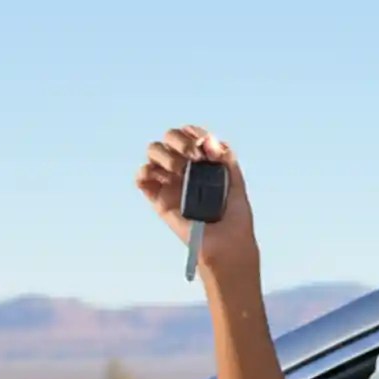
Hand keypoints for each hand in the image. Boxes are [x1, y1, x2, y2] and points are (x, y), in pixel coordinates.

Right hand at [135, 125, 257, 274]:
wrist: (228, 245)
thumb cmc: (235, 217)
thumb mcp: (236, 183)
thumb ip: (225, 159)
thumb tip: (209, 139)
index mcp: (203, 162)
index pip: (191, 135)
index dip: (194, 133)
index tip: (204, 146)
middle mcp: (185, 168)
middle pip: (169, 138)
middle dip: (179, 140)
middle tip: (194, 157)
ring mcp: (170, 182)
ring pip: (154, 152)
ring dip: (164, 154)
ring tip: (180, 170)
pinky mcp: (159, 198)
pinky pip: (142, 178)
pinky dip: (144, 172)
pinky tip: (161, 178)